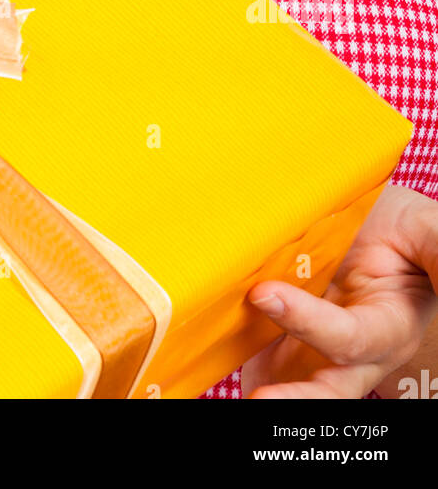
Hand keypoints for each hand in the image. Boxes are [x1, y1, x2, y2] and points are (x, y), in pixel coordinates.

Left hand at [241, 184, 437, 398]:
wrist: (360, 219)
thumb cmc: (399, 228)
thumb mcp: (425, 232)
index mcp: (386, 328)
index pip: (349, 338)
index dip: (309, 322)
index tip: (265, 294)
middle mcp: (348, 352)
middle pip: (324, 391)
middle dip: (293, 400)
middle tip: (258, 398)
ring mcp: (310, 351)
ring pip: (286, 384)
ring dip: (261, 391)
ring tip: (236, 395)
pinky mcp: (278, 343)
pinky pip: (256, 361)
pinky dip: (229, 362)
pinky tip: (202, 356)